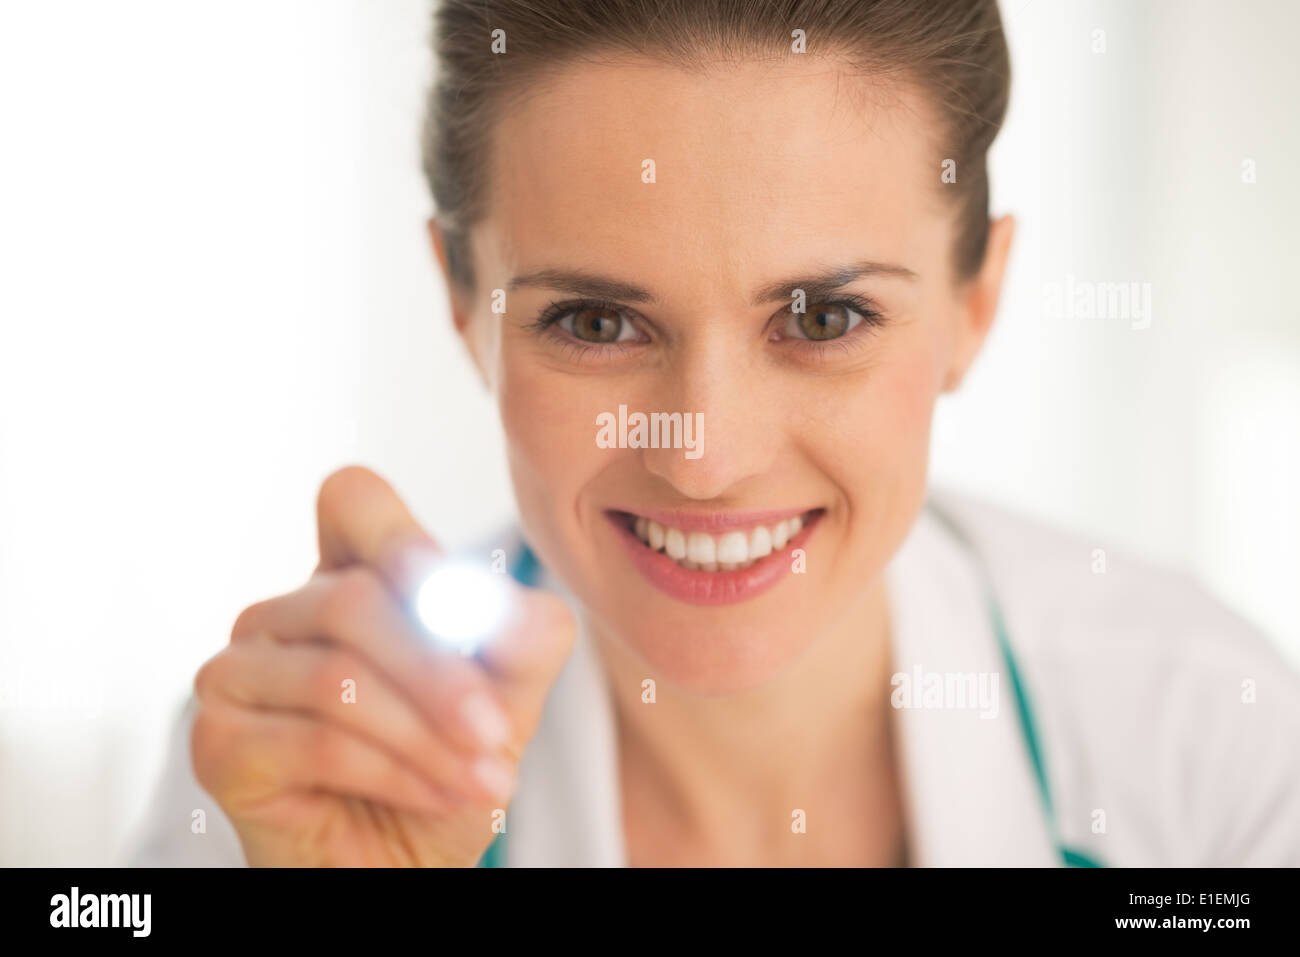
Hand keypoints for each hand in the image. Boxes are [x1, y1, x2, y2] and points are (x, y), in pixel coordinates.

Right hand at [191, 466, 574, 865]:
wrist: (406, 868)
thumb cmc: (448, 768)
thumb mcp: (508, 697)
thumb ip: (520, 639)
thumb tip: (506, 612)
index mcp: (350, 577)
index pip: (353, 501)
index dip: (401, 538)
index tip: (459, 601)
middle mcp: (282, 613)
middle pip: (354, 601)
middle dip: (441, 673)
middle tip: (498, 733)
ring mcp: (237, 672)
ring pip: (338, 678)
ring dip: (427, 737)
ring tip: (484, 780)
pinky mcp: (217, 741)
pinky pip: (316, 740)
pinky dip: (395, 772)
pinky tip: (437, 796)